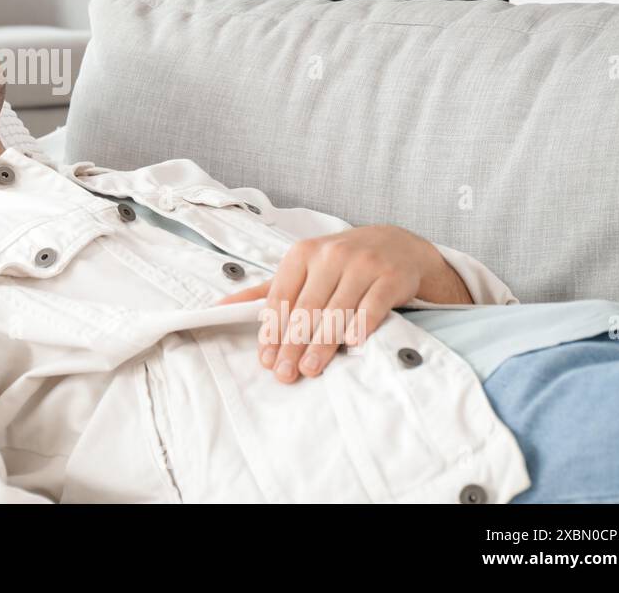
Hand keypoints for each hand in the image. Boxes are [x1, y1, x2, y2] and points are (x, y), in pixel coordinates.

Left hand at [215, 225, 469, 383]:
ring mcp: (362, 265)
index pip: (281, 297)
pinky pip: (372, 307)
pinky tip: (351, 345)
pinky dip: (361, 326)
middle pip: (306, 309)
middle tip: (284, 373)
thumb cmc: (341, 263)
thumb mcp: (303, 268)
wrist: (398, 246)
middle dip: (293, 345)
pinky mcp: (390, 278)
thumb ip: (266, 291)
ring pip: (336, 311)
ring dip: (322, 344)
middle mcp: (330, 256)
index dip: (272, 331)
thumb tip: (220, 307)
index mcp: (302, 253)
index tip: (265, 359)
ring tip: (310, 369)